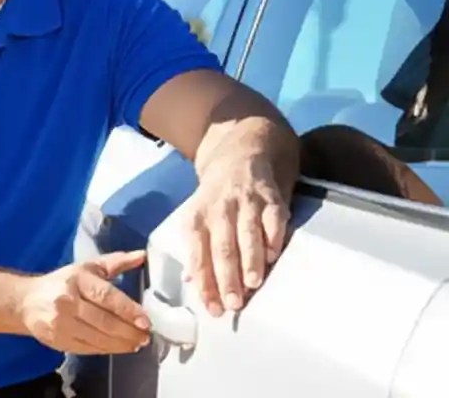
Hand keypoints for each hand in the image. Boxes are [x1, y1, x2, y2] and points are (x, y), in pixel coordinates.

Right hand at [20, 251, 151, 354]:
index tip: (146, 321)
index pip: (106, 296)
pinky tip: (118, 347)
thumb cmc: (62, 282)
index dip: (128, 310)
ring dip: (121, 344)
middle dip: (129, 332)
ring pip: (98, 338)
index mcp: (77, 279)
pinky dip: (106, 350)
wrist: (26, 301)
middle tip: (145, 336)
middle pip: (104, 321)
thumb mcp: (87, 268)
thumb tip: (142, 256)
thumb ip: (115, 262)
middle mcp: (67, 300)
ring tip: (136, 343)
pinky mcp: (57, 340)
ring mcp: (60, 322)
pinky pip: (87, 348)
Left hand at [180, 156, 289, 316]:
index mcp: (196, 218)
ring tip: (253, 283)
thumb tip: (191, 282)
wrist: (238, 157)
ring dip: (250, 259)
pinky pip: (272, 218)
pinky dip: (273, 236)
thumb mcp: (198, 220)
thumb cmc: (215, 201)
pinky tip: (274, 255)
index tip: (213, 308)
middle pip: (222, 248)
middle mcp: (218, 210)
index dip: (205, 284)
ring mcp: (245, 202)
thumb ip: (197, 252)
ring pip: (246, 234)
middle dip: (227, 278)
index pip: (197, 255)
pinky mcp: (269, 197)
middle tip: (234, 303)